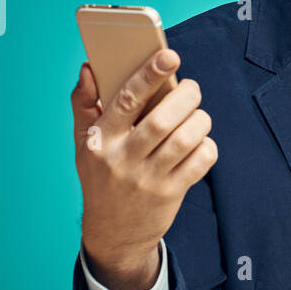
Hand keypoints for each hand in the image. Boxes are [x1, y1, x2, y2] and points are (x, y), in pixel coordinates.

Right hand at [71, 49, 216, 289]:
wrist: (113, 234)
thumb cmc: (101, 177)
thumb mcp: (83, 145)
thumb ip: (84, 105)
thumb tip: (88, 69)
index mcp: (99, 140)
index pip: (125, 100)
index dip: (149, 75)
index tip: (170, 55)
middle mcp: (122, 159)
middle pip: (161, 120)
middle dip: (186, 97)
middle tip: (192, 88)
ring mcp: (147, 179)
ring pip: (185, 140)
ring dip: (200, 120)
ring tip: (198, 114)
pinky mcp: (170, 194)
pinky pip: (200, 162)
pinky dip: (207, 146)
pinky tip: (200, 142)